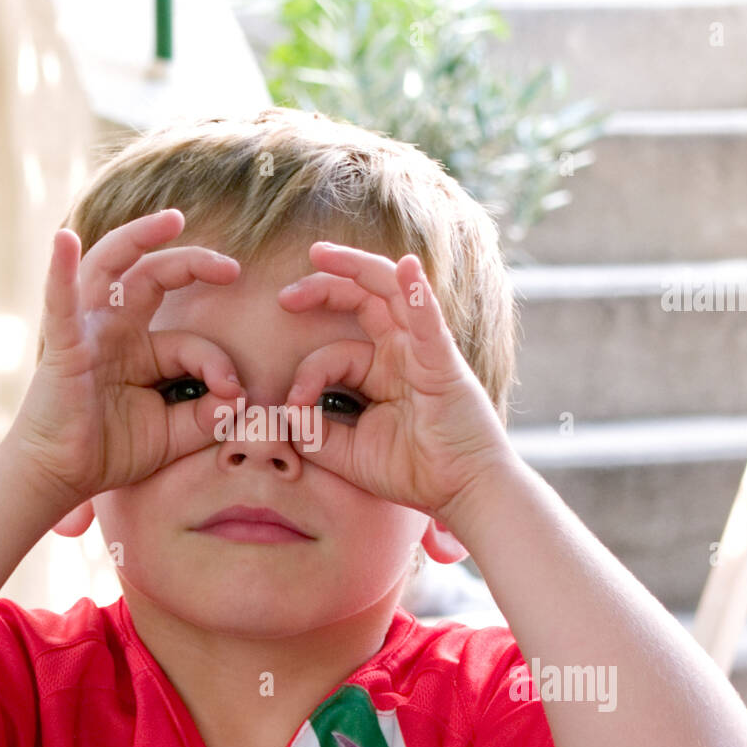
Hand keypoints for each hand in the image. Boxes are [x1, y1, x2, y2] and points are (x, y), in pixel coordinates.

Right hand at [5, 209, 244, 507]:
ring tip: (172, 219)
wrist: (61, 478)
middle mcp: (114, 330)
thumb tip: (239, 395)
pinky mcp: (62, 347)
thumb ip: (208, 415)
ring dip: (138, 238)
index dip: (219, 364)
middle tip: (233, 268)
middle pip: (153, 277)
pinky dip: (60, 269)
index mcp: (141, 349)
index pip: (191, 342)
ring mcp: (86, 332)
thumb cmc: (111, 451)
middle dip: (193, 263)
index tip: (234, 395)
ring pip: (110, 267)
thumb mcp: (174, 433)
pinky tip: (65, 240)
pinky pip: (60, 302)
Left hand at [279, 242, 515, 521]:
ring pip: (390, 292)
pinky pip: (429, 320)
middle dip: (322, 287)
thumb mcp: (347, 454)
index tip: (294, 405)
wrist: (463, 492)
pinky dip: (418, 292)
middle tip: (284, 296)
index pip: (334, 351)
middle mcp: (402, 352)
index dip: (307, 373)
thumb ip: (312, 432)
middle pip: (362, 299)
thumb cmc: (414, 471)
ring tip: (322, 254)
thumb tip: (283, 410)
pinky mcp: (443, 362)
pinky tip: (408, 268)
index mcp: (381, 370)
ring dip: (356, 267)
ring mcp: (424, 351)